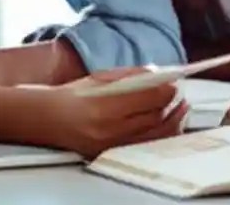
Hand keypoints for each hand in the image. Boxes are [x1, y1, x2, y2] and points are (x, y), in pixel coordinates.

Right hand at [42, 66, 188, 157]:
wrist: (48, 119)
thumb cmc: (74, 95)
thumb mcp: (101, 78)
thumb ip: (132, 75)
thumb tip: (160, 74)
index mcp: (105, 105)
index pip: (149, 98)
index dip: (167, 90)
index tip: (176, 83)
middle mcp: (109, 129)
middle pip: (155, 117)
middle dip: (172, 104)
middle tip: (180, 94)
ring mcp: (112, 146)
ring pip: (155, 135)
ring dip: (173, 121)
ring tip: (181, 109)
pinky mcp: (113, 155)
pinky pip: (145, 146)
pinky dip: (160, 134)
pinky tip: (167, 123)